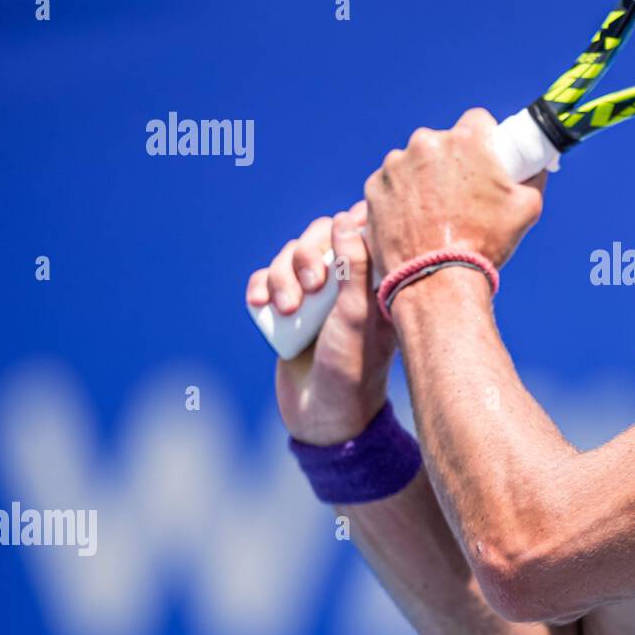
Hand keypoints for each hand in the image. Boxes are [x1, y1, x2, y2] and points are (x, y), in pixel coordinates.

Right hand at [245, 201, 396, 444]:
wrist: (323, 417)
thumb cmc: (352, 368)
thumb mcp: (357, 315)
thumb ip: (355, 265)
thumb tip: (344, 217)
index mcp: (374, 278)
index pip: (361, 228)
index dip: (348, 222)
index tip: (340, 233)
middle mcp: (346, 281)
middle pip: (319, 236)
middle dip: (307, 254)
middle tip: (313, 286)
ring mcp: (315, 296)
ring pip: (289, 256)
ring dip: (281, 275)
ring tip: (287, 310)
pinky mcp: (287, 310)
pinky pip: (266, 279)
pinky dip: (259, 285)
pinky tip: (260, 304)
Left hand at [363, 108, 545, 277]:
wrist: (436, 279)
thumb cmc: (484, 243)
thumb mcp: (527, 208)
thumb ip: (533, 177)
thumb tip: (535, 166)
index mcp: (466, 140)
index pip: (477, 121)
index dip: (483, 138)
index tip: (483, 158)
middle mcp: (427, 143)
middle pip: (442, 142)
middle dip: (451, 162)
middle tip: (460, 194)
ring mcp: (396, 164)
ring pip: (413, 161)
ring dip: (423, 178)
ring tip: (434, 213)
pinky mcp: (374, 187)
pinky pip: (391, 183)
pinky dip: (400, 197)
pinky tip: (413, 220)